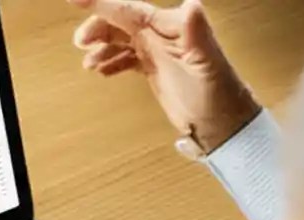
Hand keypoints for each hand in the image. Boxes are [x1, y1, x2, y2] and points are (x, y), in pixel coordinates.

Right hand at [68, 0, 260, 152]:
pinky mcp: (155, 66)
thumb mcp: (206, 63)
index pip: (131, 10)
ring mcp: (158, 50)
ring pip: (121, 39)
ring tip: (90, 63)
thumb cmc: (217, 93)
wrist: (222, 122)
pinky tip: (102, 71)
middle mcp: (163, 33)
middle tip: (81, 42)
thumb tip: (190, 6)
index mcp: (173, 26)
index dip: (104, 4)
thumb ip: (197, 32)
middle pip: (121, 22)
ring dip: (102, 47)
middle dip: (98, 28)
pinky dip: (111, 61)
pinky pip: (126, 56)